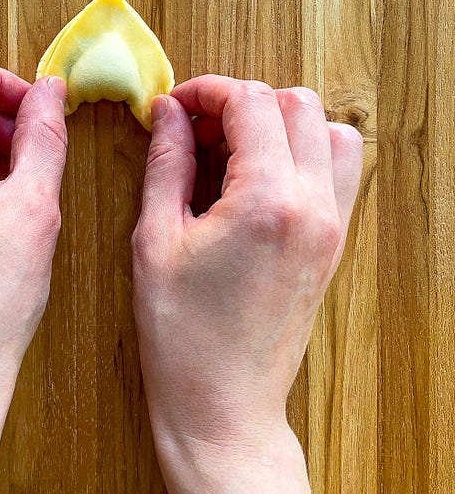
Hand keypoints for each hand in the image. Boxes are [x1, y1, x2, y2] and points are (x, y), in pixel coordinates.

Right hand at [132, 77, 362, 493]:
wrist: (225, 406)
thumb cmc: (182, 334)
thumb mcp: (156, 238)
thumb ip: (166, 161)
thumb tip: (167, 111)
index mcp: (266, 201)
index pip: (250, 102)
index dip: (206, 90)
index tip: (176, 105)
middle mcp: (312, 205)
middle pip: (296, 103)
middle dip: (242, 101)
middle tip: (199, 127)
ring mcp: (331, 224)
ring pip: (330, 128)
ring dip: (282, 121)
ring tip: (234, 148)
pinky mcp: (334, 241)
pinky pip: (340, 168)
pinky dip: (306, 151)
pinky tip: (259, 174)